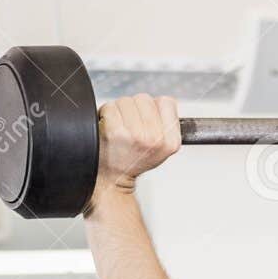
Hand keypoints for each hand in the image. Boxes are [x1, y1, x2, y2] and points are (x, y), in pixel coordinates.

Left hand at [88, 94, 181, 210]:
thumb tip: (164, 102)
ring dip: (121, 111)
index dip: (155, 108)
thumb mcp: (164, 149)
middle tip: (132, 126)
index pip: (167, 102)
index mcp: (170, 141)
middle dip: (136, 109)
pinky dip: (107, 114)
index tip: (148, 121)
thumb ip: (168, 124)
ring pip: (127, 101)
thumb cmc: (135, 161)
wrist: (114, 179)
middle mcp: (154, 138)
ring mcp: (135, 134)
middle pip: (145, 99)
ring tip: (121, 128)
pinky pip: (111, 107)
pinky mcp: (115, 131)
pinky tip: (110, 127)